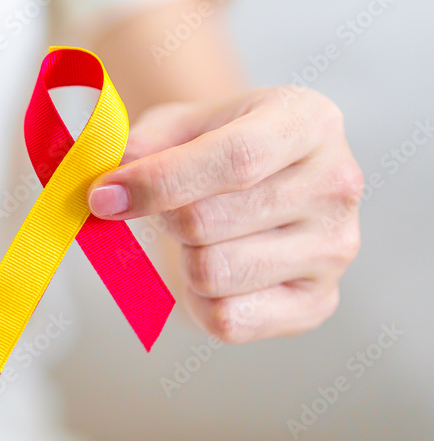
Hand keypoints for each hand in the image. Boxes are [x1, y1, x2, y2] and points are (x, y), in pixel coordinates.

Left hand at [87, 88, 362, 342]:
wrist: (256, 186)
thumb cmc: (213, 148)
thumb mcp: (178, 124)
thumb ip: (141, 145)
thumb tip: (113, 186)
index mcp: (307, 121)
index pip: (235, 159)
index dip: (159, 182)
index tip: (104, 197)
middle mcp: (336, 184)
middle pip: (209, 222)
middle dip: (164, 220)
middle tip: (164, 211)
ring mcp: (334, 248)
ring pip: (213, 272)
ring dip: (183, 259)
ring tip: (197, 238)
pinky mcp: (318, 303)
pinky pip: (228, 320)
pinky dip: (200, 301)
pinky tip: (214, 273)